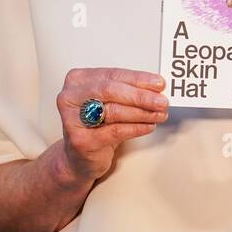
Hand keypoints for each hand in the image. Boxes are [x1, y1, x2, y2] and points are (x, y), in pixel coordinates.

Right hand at [55, 67, 168, 182]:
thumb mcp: (108, 102)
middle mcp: (70, 97)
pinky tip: (148, 126)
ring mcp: (72, 119)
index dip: (138, 79)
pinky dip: (136, 128)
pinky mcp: (81, 140)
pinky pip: (115, 131)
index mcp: (77, 80)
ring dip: (142, 113)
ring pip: (114, 111)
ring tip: (159, 114)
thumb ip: (127, 91)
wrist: (77, 157)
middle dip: (141, 96)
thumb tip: (156, 88)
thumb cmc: (95, 125)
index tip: (159, 83)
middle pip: (111, 91)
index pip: (113, 74)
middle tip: (161, 101)